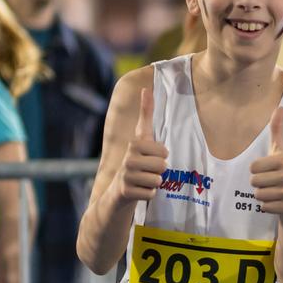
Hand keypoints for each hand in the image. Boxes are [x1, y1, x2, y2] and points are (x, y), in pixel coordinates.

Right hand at [115, 84, 168, 203]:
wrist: (118, 192)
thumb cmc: (136, 161)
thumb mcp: (141, 137)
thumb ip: (145, 114)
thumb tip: (145, 88)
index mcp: (135, 143)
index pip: (164, 151)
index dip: (162, 156)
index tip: (150, 156)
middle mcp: (128, 158)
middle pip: (163, 166)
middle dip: (159, 171)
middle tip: (147, 171)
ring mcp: (126, 175)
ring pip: (158, 180)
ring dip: (154, 183)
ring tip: (143, 180)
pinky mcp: (126, 191)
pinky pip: (151, 193)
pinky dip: (149, 194)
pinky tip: (139, 191)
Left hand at [251, 106, 282, 215]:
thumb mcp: (279, 153)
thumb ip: (277, 130)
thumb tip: (281, 106)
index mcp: (282, 160)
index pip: (252, 167)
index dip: (256, 172)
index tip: (268, 172)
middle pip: (253, 181)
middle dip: (259, 186)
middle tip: (271, 186)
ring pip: (258, 195)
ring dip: (263, 197)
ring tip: (274, 195)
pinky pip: (264, 207)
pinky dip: (268, 208)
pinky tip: (277, 204)